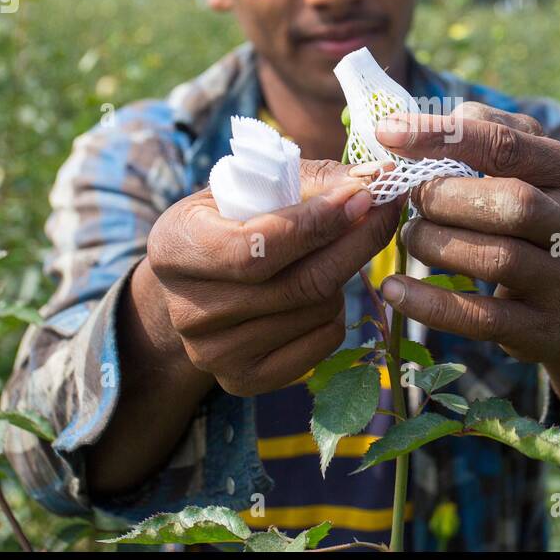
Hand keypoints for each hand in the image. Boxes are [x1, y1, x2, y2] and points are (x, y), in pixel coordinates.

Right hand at [143, 159, 400, 395]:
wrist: (203, 286)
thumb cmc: (236, 221)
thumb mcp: (257, 188)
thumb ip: (313, 181)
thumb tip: (376, 178)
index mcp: (175, 246)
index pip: (257, 246)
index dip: (317, 222)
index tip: (364, 195)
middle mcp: (186, 309)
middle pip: (296, 284)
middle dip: (353, 244)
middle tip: (385, 213)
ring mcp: (212, 353)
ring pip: (315, 311)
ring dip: (341, 277)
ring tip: (331, 254)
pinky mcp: (243, 381)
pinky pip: (321, 344)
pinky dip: (336, 313)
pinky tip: (322, 294)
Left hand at [375, 102, 559, 366]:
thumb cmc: (527, 220)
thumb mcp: (521, 169)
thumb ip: (480, 132)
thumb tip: (416, 121)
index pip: (504, 144)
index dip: (440, 136)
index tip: (386, 133)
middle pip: (513, 203)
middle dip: (446, 197)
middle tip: (411, 196)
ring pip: (497, 259)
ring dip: (436, 244)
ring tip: (410, 235)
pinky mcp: (541, 329)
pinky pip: (480, 318)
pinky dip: (430, 303)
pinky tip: (393, 289)